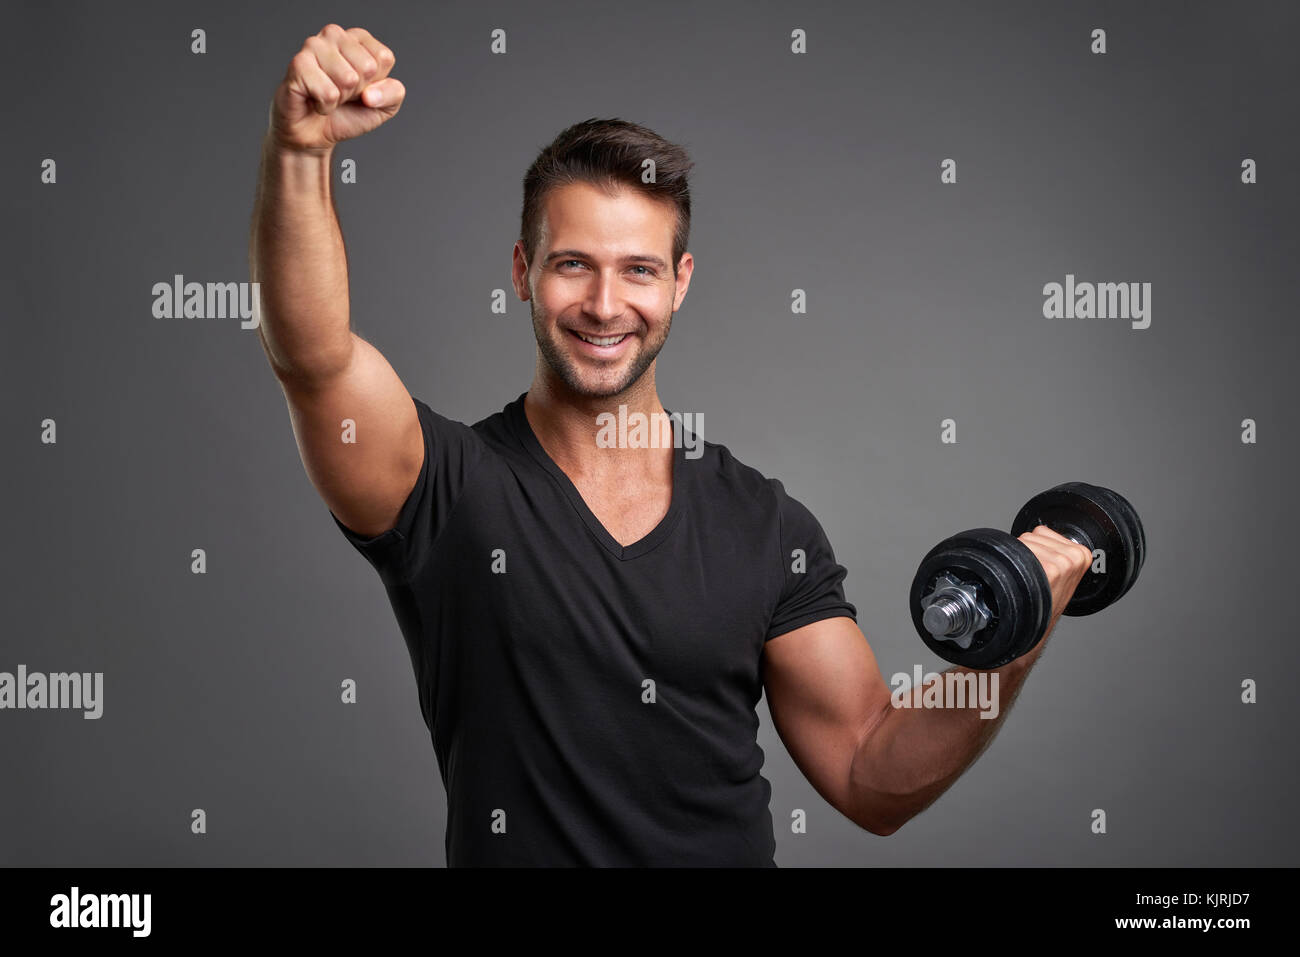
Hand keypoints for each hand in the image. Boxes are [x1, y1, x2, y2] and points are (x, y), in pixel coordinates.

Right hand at [268, 24, 403, 152]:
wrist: (315, 134)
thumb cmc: (347, 114)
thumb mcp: (384, 106)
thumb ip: (393, 93)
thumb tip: (371, 93)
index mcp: (358, 38)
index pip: (384, 58)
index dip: (376, 83)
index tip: (360, 88)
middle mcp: (334, 35)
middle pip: (367, 67)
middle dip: (358, 91)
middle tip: (342, 94)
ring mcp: (313, 46)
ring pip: (348, 79)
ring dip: (340, 98)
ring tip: (328, 95)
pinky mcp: (298, 64)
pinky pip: (328, 92)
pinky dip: (325, 106)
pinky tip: (315, 101)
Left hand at [1017, 526, 1093, 629]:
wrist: (1039, 622)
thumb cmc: (1047, 597)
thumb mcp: (1063, 571)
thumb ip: (1056, 549)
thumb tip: (1038, 533)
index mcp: (1082, 554)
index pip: (1043, 532)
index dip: (1035, 547)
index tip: (1041, 565)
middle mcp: (1074, 557)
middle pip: (1032, 536)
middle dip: (1027, 552)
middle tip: (1034, 574)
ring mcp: (1063, 563)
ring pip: (1025, 542)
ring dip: (1021, 558)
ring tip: (1031, 577)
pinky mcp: (1050, 570)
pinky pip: (1020, 552)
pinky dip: (1016, 564)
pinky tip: (1026, 579)